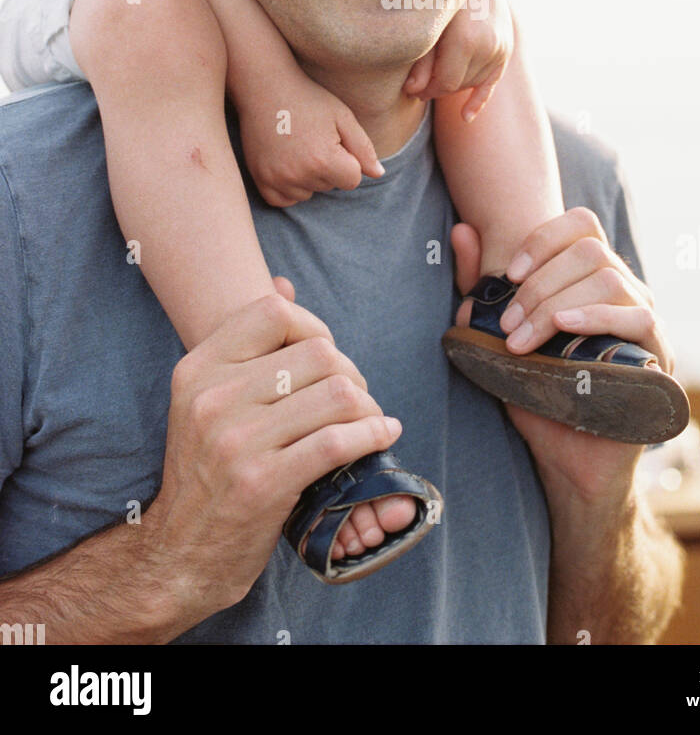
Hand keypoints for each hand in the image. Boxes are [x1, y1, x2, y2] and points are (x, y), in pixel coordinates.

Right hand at [145, 278, 404, 616]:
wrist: (177, 555)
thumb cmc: (205, 472)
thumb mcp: (204, 400)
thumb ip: (245, 345)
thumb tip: (284, 284)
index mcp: (198, 368)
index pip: (274, 311)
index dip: (315, 325)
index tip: (327, 356)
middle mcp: (213, 398)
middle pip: (318, 352)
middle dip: (351, 372)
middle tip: (354, 399)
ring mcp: (236, 441)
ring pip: (338, 393)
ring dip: (368, 407)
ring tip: (369, 420)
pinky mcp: (264, 483)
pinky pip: (339, 442)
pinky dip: (373, 434)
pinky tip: (382, 435)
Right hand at [237, 60, 383, 204]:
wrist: (265, 88)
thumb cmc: (309, 99)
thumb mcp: (343, 117)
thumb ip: (364, 148)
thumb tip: (379, 174)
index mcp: (324, 160)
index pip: (353, 180)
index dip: (348, 159)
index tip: (333, 139)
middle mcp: (299, 175)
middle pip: (330, 186)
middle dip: (327, 167)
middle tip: (311, 138)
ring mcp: (276, 179)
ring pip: (308, 193)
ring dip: (308, 177)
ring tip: (297, 146)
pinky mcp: (260, 180)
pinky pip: (283, 199)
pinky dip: (288, 187)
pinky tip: (286, 161)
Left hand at [403, 0, 513, 120]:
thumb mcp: (426, 18)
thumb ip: (420, 58)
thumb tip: (412, 92)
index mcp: (468, 39)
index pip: (445, 83)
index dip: (425, 89)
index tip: (408, 87)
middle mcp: (490, 45)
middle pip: (458, 85)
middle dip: (436, 86)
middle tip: (414, 84)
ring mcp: (502, 46)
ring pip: (471, 83)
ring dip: (452, 84)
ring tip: (430, 74)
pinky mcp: (506, 46)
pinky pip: (492, 82)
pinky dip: (478, 100)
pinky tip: (465, 117)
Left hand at [450, 210, 671, 498]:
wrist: (565, 458)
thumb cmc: (534, 390)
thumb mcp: (498, 332)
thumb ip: (480, 284)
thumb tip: (461, 231)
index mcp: (592, 278)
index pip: (581, 225)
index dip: (544, 238)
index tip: (510, 273)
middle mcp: (626, 291)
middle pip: (590, 251)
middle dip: (540, 284)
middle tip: (507, 324)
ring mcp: (646, 320)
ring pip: (610, 279)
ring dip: (556, 304)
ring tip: (523, 339)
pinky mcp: (659, 355)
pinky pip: (637, 318)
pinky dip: (595, 317)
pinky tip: (563, 330)